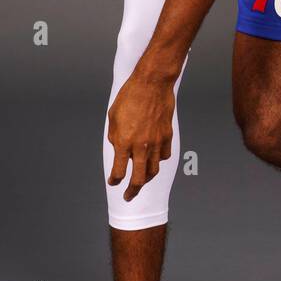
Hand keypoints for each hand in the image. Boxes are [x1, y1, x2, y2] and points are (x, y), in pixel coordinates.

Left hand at [107, 65, 176, 200]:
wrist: (152, 83)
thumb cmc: (129, 97)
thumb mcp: (113, 117)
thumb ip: (115, 137)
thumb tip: (119, 149)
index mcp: (124, 141)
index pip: (119, 171)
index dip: (114, 181)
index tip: (113, 182)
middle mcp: (141, 146)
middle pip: (138, 179)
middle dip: (132, 191)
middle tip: (128, 196)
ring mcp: (156, 142)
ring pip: (153, 170)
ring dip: (146, 178)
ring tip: (141, 180)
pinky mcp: (167, 136)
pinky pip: (164, 155)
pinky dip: (158, 161)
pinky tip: (153, 159)